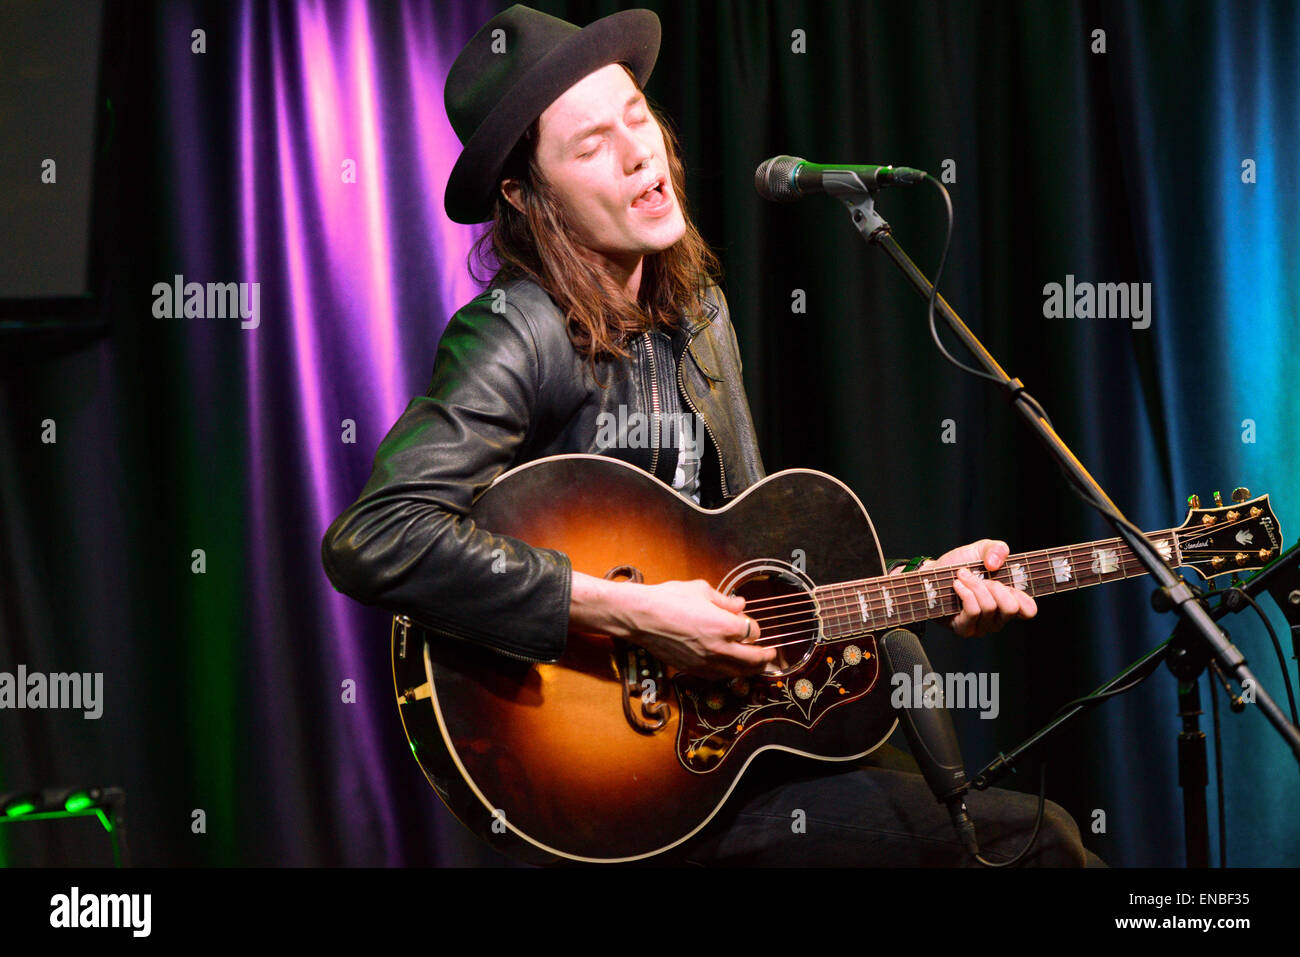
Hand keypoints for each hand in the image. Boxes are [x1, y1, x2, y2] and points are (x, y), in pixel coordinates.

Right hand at [620, 579, 776, 678]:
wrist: (640, 617)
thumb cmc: (669, 599)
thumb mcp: (701, 590)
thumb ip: (725, 601)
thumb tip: (741, 605)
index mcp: (725, 626)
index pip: (753, 631)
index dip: (755, 627)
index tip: (749, 623)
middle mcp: (719, 649)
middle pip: (754, 659)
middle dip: (766, 656)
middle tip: (771, 653)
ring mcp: (706, 662)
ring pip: (738, 673)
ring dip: (751, 669)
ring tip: (756, 664)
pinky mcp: (692, 670)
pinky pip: (719, 676)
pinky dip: (729, 672)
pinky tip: (730, 667)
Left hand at [929, 539, 1036, 637]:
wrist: (933, 572)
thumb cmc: (960, 563)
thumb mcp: (982, 548)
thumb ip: (997, 549)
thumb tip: (995, 564)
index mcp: (1008, 601)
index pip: (1028, 611)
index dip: (1023, 597)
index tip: (1009, 582)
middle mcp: (998, 618)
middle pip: (1010, 608)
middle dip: (996, 587)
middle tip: (982, 577)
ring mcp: (982, 626)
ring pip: (989, 607)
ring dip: (975, 585)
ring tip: (963, 575)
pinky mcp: (964, 629)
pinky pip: (973, 611)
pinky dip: (965, 593)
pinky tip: (957, 584)